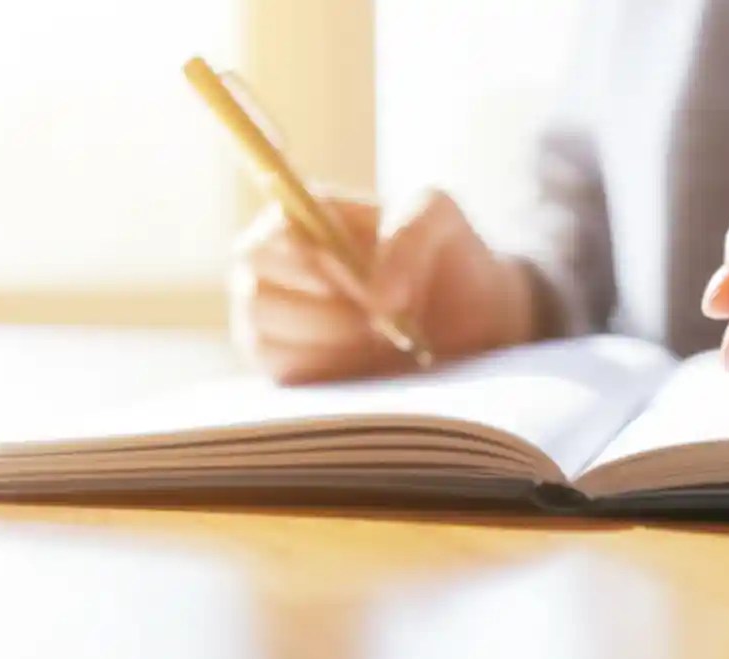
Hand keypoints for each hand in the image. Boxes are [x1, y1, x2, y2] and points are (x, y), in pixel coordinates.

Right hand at [231, 189, 536, 382]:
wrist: (475, 321)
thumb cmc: (452, 259)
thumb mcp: (442, 220)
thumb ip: (410, 235)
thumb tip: (376, 298)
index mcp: (311, 217)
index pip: (272, 232)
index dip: (301, 258)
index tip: (347, 281)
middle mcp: (282, 265)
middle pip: (253, 286)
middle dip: (318, 311)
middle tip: (374, 323)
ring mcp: (279, 318)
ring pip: (260, 332)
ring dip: (323, 342)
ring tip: (379, 341)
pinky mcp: (288, 365)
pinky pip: (275, 372)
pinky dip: (318, 371)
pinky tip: (361, 366)